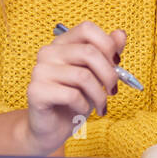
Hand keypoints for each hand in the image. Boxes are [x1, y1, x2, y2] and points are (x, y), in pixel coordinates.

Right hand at [24, 21, 125, 155]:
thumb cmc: (74, 100)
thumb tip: (120, 34)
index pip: (87, 29)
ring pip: (83, 76)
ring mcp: (39, 71)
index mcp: (62, 44)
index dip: (107, 44)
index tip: (116, 63)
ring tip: (101, 105)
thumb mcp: (95, 75)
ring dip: (99, 95)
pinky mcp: (36, 91)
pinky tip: (81, 110)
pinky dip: (83, 106)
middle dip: (109, 74)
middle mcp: (48, 52)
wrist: (52, 128)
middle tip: (113, 91)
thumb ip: (106, 54)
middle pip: (89, 52)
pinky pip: (71, 95)